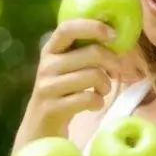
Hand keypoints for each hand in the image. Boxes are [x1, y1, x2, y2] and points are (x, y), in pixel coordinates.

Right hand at [26, 19, 123, 136]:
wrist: (40, 129)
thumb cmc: (63, 93)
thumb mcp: (68, 68)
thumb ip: (84, 51)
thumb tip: (115, 35)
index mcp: (50, 50)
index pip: (68, 28)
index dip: (93, 27)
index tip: (114, 35)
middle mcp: (46, 65)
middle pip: (92, 53)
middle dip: (113, 63)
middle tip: (115, 72)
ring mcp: (47, 87)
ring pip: (94, 75)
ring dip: (106, 85)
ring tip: (102, 91)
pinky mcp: (52, 107)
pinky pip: (89, 98)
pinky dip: (98, 102)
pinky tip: (94, 104)